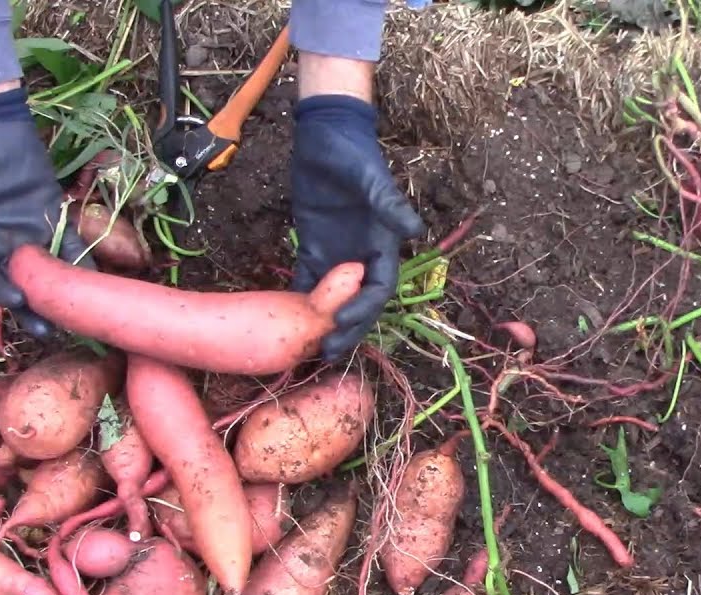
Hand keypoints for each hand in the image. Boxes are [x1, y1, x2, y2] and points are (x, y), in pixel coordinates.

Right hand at [0, 85, 93, 338]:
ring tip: (75, 318)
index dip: (0, 293)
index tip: (16, 301)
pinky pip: (72, 247)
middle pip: (22, 288)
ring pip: (49, 274)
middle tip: (48, 332)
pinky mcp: (57, 222)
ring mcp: (34, 237)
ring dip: (61, 294)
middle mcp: (7, 250)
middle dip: (33, 311)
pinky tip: (96, 282)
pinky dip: (83, 263)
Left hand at [289, 93, 423, 360]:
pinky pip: (307, 280)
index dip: (364, 308)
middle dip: (347, 328)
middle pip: (359, 301)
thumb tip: (414, 231)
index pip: (379, 286)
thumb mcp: (368, 177)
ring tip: (310, 351)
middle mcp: (362, 253)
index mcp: (381, 241)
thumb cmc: (351, 152)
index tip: (342, 323)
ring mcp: (337, 251)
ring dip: (324, 323)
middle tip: (326, 353)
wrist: (326, 134)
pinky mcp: (313, 245)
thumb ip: (388, 204)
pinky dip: (300, 301)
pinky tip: (286, 323)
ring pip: (334, 298)